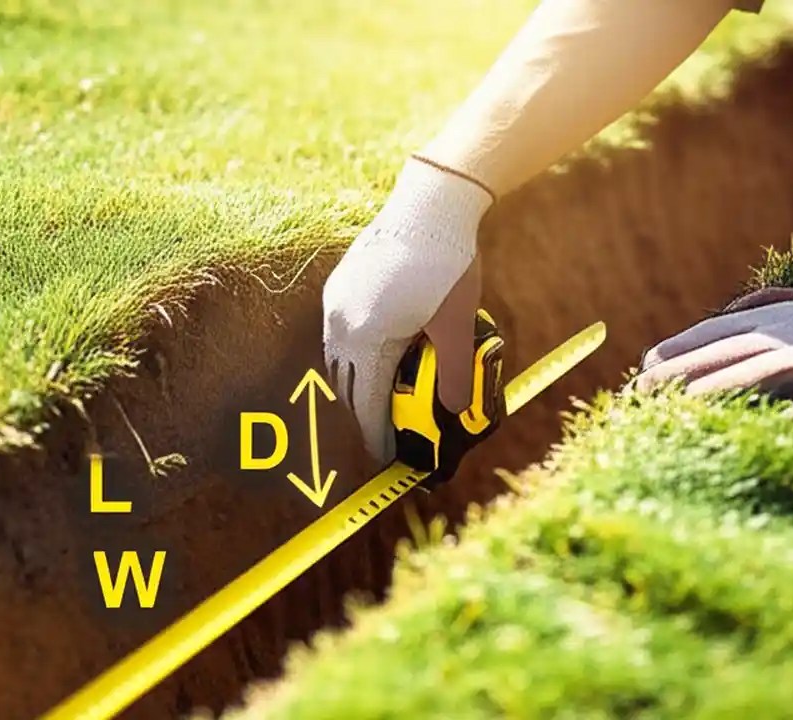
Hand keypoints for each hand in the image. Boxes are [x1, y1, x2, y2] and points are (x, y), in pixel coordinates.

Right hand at [322, 158, 491, 464]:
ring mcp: (335, 302)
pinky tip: (376, 356)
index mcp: (367, 338)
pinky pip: (338, 334)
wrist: (429, 204)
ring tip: (382, 399)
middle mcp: (341, 323)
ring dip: (356, 384)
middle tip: (386, 433)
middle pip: (345, 385)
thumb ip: (453, 373)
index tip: (385, 455)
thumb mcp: (457, 325)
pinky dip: (353, 355)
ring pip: (338, 360)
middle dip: (363, 413)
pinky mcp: (338, 286)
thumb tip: (456, 412)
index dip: (375, 434)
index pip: (365, 402)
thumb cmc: (446, 263)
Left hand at [636, 262, 792, 414]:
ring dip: (708, 397)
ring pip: (750, 378)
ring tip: (672, 418)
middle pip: (718, 358)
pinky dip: (782, 419)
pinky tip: (751, 435)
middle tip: (636, 401)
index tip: (638, 376)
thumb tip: (718, 314)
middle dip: (672, 380)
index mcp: (773, 319)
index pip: (707, 336)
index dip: (669, 356)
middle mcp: (787, 335)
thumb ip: (764, 304)